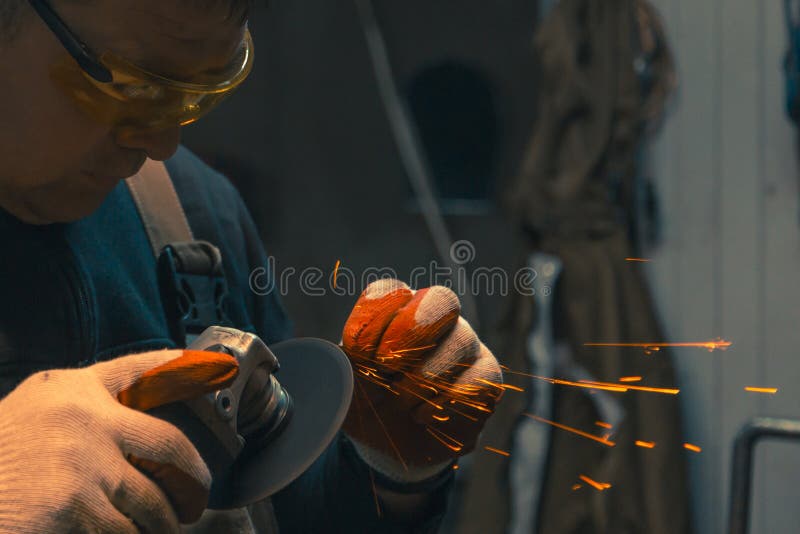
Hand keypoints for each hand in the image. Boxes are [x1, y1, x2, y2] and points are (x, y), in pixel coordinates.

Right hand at [0, 350, 237, 533]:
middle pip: (168, 443)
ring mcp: (81, 459)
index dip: (185, 368)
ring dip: (161, 522)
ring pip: (150, 498)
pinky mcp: (74, 503)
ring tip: (161, 529)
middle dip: (192, 475)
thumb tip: (137, 437)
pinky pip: (122, 531)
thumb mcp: (30, 417)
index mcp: (70, 389)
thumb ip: (79, 416)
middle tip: (196, 496)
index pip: (141, 369)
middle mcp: (83, 416)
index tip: (220, 368)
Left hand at [341, 279, 502, 473]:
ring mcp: (466, 343)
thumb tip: (346, 356)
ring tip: (400, 402)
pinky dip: (445, 402)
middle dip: (411, 332)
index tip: (357, 352)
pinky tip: (421, 416)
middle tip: (385, 366)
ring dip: (423, 378)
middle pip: (441, 299)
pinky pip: (480, 379)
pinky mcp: (487, 376)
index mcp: (395, 308)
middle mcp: (435, 317)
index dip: (373, 320)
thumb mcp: (345, 384)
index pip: (390, 292)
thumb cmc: (366, 401)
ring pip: (461, 341)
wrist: (391, 443)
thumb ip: (344, 364)